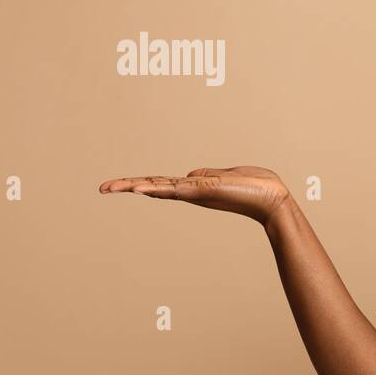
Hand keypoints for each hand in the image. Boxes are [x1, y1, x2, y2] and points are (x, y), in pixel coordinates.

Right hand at [98, 165, 291, 225]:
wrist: (273, 198)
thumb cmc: (255, 187)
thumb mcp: (224, 176)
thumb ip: (205, 176)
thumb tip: (189, 176)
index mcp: (195, 186)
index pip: (161, 183)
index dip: (139, 183)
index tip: (118, 185)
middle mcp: (192, 191)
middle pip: (153, 186)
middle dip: (127, 186)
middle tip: (102, 188)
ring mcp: (198, 192)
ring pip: (161, 188)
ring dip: (137, 186)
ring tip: (113, 187)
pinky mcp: (207, 191)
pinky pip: (179, 189)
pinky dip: (160, 189)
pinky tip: (142, 189)